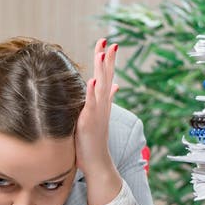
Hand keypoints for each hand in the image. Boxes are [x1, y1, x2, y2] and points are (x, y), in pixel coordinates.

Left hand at [75, 39, 122, 204]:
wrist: (98, 164)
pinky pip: (91, 105)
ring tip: (103, 52)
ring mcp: (97, 113)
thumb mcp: (97, 118)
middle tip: (106, 40)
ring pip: (101, 87)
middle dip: (106, 58)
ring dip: (102, 69)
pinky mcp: (90, 123)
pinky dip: (92, 92)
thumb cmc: (93, 144)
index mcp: (102, 104)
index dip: (106, 61)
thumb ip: (104, 101)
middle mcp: (102, 106)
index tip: (106, 43)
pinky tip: (92, 80)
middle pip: (105, 77)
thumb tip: (114, 88)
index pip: (106, 77)